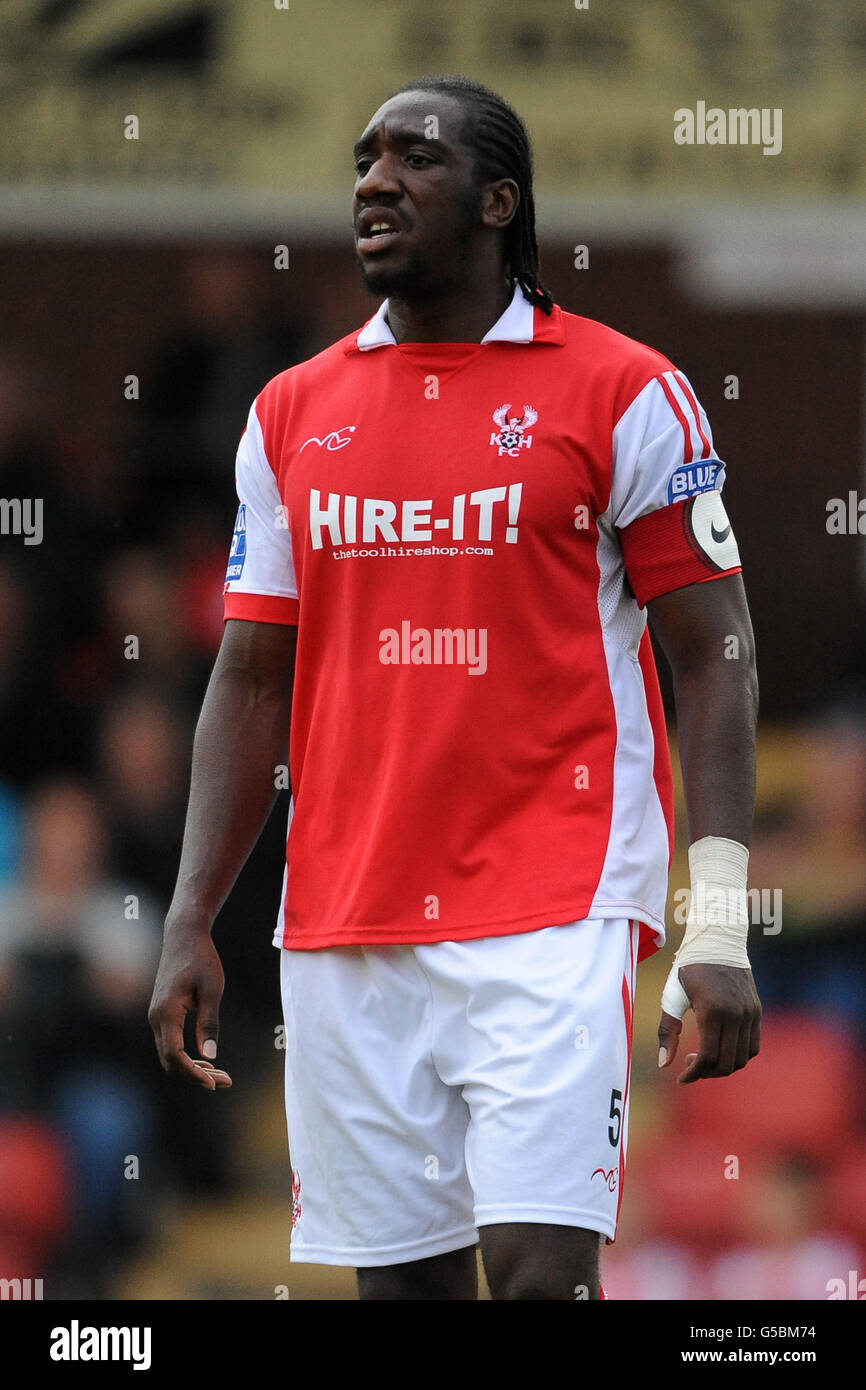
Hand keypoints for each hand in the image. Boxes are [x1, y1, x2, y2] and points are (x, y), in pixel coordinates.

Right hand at [148, 926, 232, 1089]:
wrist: (183, 935)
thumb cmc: (201, 958)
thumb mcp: (212, 989)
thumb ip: (209, 1023)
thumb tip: (210, 1055)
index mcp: (166, 1012)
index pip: (175, 1055)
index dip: (193, 1073)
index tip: (215, 1082)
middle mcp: (155, 1017)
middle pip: (169, 1060)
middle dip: (194, 1075)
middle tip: (224, 1081)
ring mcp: (155, 1016)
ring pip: (168, 1054)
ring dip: (191, 1067)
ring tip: (219, 1074)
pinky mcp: (160, 1013)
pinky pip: (169, 1043)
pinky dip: (185, 1056)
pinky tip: (205, 1059)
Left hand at [658, 962, 760, 1084]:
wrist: (717, 940)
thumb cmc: (689, 968)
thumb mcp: (672, 997)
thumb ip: (668, 1031)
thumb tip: (664, 1064)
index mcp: (712, 1011)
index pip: (708, 1058)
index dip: (694, 1074)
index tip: (681, 1078)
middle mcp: (735, 1014)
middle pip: (727, 1063)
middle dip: (707, 1073)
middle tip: (690, 1066)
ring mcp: (749, 1013)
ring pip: (744, 1058)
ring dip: (725, 1066)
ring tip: (705, 1057)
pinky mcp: (756, 1010)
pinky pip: (753, 1044)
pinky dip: (739, 1054)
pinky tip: (721, 1046)